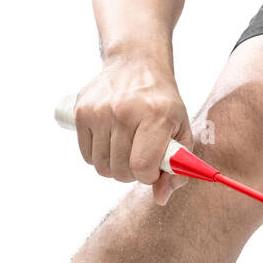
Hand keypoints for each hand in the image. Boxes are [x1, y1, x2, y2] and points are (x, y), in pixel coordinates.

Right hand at [72, 55, 192, 203]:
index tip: (152, 170)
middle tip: (140, 158)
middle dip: (133, 173)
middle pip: (121, 170)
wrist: (136, 64)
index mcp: (156, 115)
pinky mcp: (81, 111)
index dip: (148, 178)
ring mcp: (99, 110)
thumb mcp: (181, 131)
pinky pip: (87, 155)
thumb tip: (160, 199)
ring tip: (126, 150)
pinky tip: (110, 143)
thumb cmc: (163, 103)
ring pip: (102, 167)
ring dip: (115, 167)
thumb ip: (178, 169)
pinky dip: (99, 157)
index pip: (142, 166)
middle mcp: (124, 111)